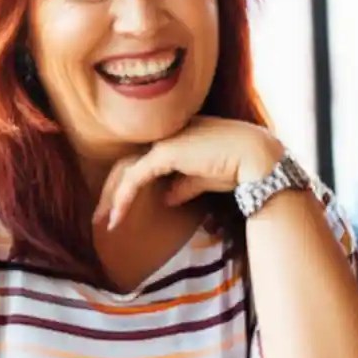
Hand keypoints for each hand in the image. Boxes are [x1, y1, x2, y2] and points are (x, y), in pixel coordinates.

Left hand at [92, 116, 281, 228]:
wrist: (255, 158)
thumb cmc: (238, 166)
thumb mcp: (206, 178)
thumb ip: (184, 185)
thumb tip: (167, 198)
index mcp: (177, 137)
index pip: (143, 160)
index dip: (128, 184)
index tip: (121, 209)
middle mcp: (166, 135)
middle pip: (128, 163)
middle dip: (112, 191)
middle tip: (101, 218)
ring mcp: (164, 141)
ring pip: (126, 169)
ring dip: (112, 197)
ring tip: (105, 222)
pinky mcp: (164, 152)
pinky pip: (134, 177)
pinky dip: (123, 198)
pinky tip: (117, 218)